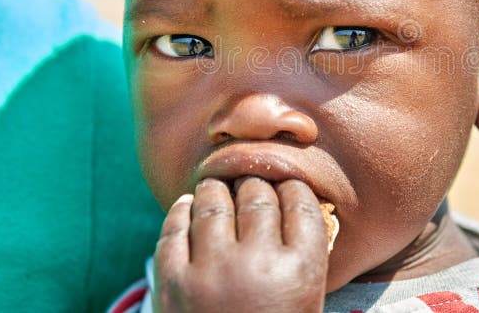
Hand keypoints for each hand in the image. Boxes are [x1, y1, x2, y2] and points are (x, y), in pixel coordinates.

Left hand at [152, 177, 328, 312]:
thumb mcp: (305, 300)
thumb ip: (304, 254)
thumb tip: (293, 198)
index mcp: (301, 269)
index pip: (302, 201)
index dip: (294, 186)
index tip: (288, 186)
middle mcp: (259, 263)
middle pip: (259, 195)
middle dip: (257, 182)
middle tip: (253, 179)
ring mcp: (212, 271)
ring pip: (215, 202)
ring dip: (219, 189)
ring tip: (219, 186)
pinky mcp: (172, 282)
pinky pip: (175, 227)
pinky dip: (182, 211)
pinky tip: (189, 206)